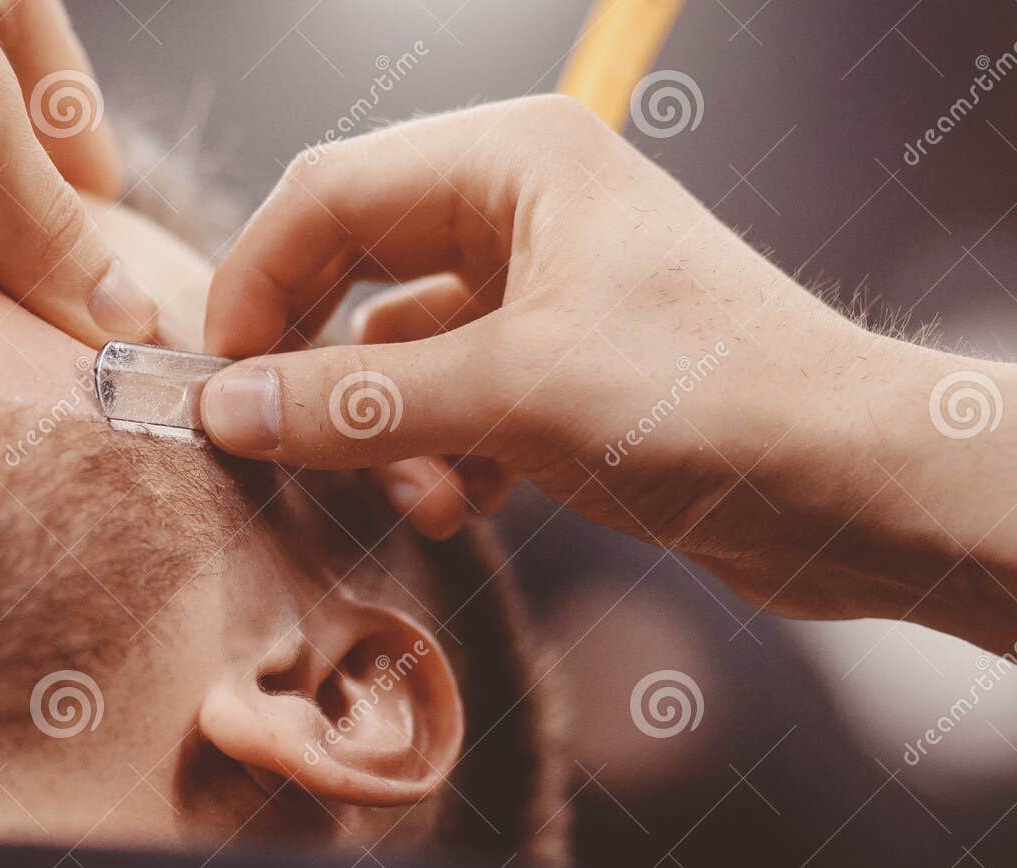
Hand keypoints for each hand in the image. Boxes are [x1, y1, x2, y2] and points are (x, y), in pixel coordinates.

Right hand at [199, 95, 1016, 650]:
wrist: (854, 490)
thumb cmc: (711, 402)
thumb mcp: (511, 395)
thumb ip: (356, 398)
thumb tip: (226, 408)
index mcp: (512, 162)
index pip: (326, 197)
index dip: (253, 287)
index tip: (213, 384)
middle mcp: (520, 211)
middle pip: (352, 274)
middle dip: (321, 370)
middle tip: (279, 445)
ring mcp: (541, 293)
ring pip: (397, 353)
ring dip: (389, 434)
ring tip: (423, 495)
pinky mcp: (557, 372)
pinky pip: (448, 405)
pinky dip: (439, 459)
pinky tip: (467, 506)